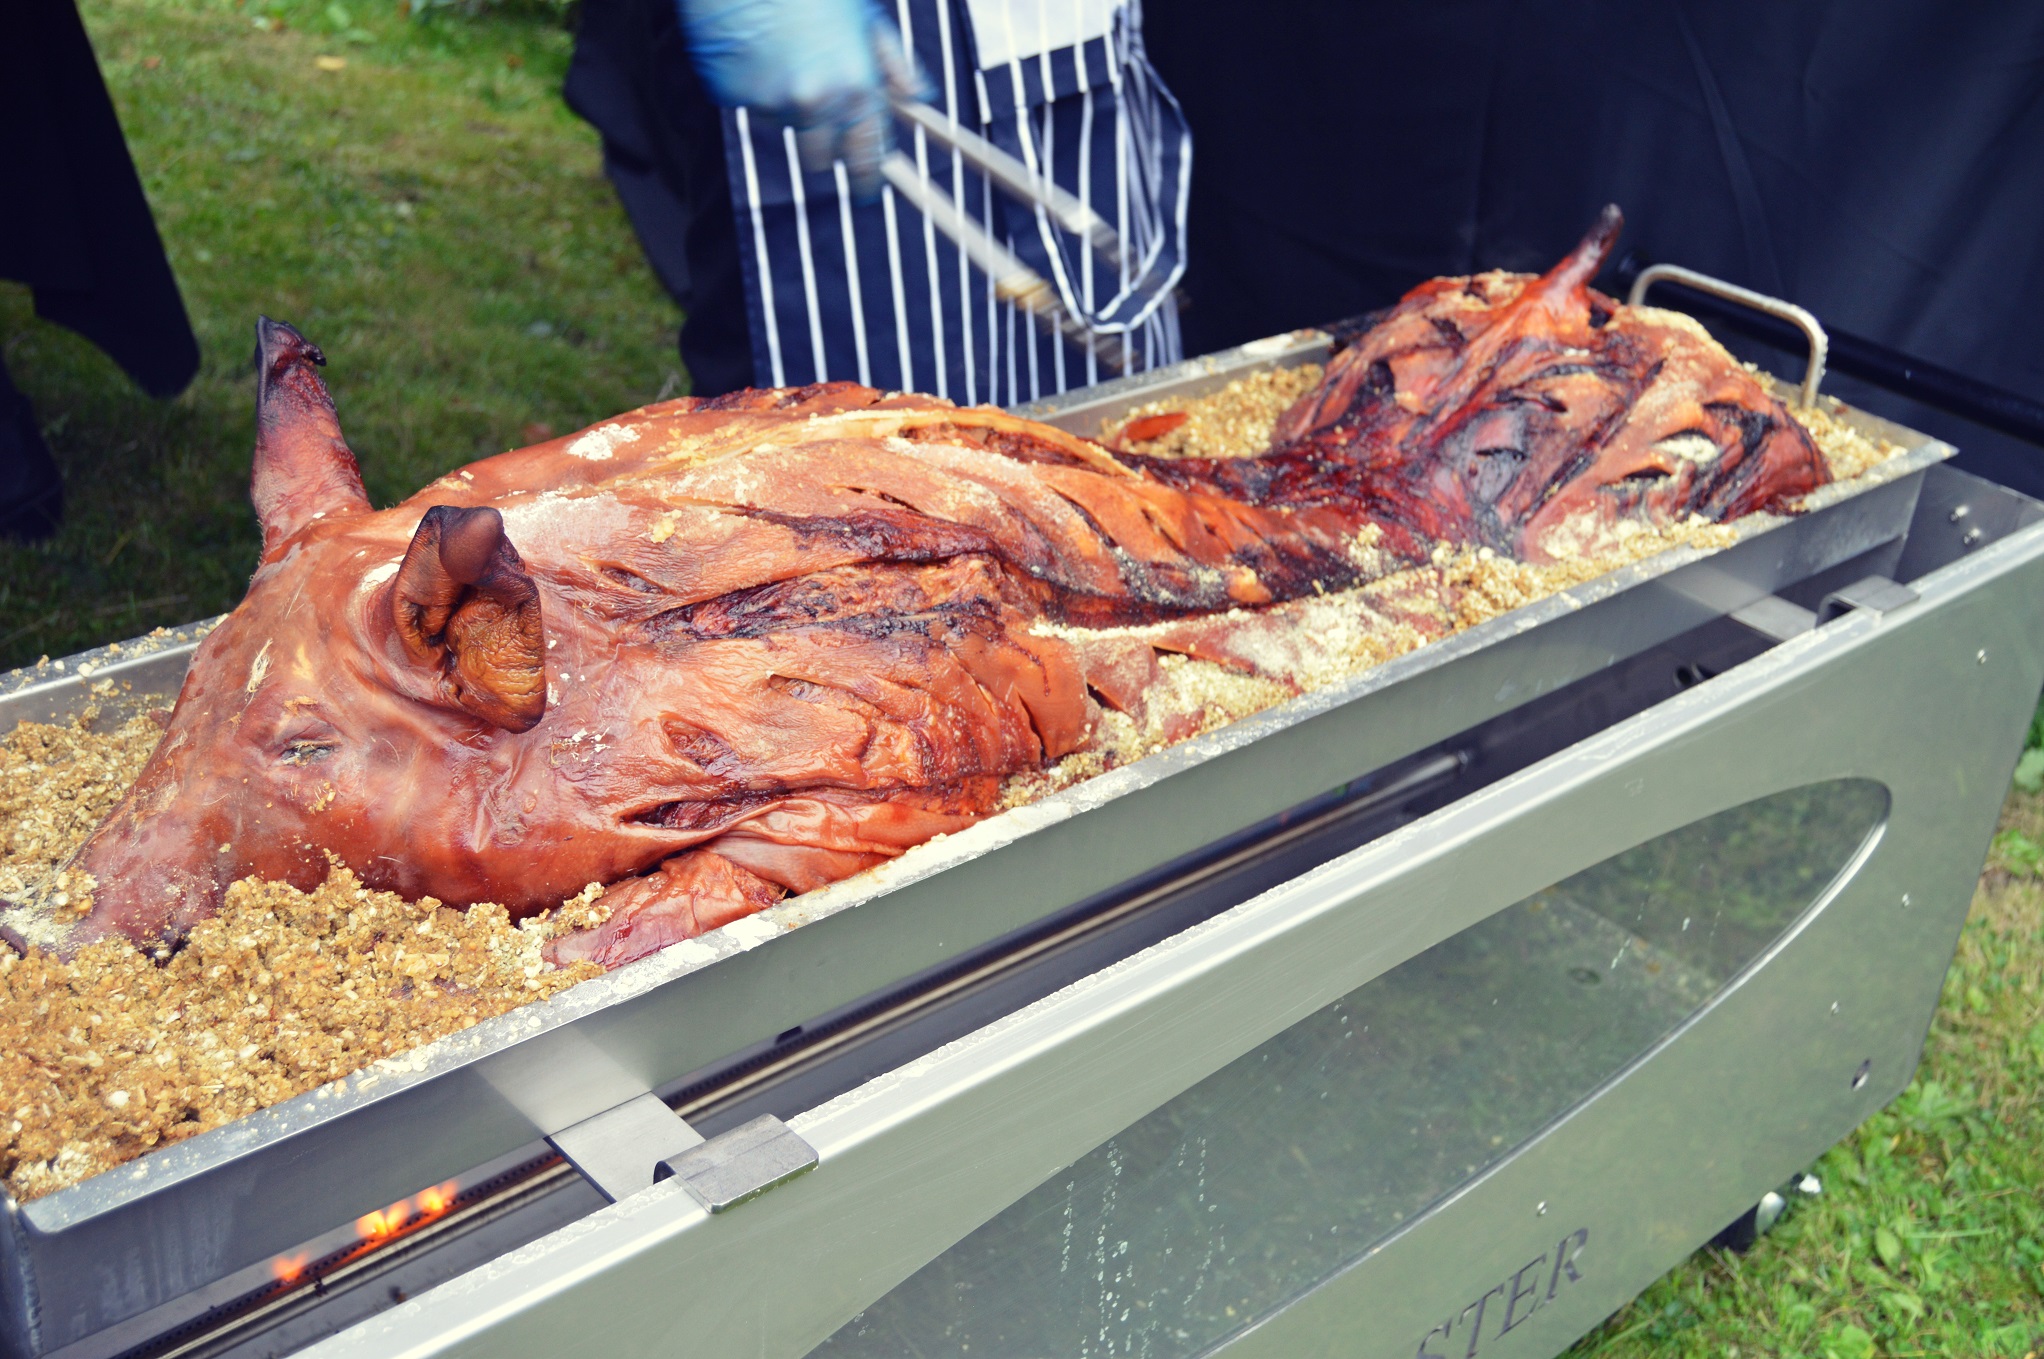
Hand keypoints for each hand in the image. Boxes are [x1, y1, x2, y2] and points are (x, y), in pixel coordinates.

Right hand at [678, 0, 927, 196]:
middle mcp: (814, 100)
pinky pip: (750, 103)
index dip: (867, 179)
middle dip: (823, 143)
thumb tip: (920, 97)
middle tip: (819, 107)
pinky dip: (754, 85)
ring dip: (788, 105)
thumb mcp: (866, 17)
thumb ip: (894, 63)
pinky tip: (758, 49)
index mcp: (854, 84)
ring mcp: (769, 100)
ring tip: (786, 55)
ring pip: (784, 125)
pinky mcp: (731, 94)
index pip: (867, 156)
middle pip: (820, 158)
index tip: (868, 192)